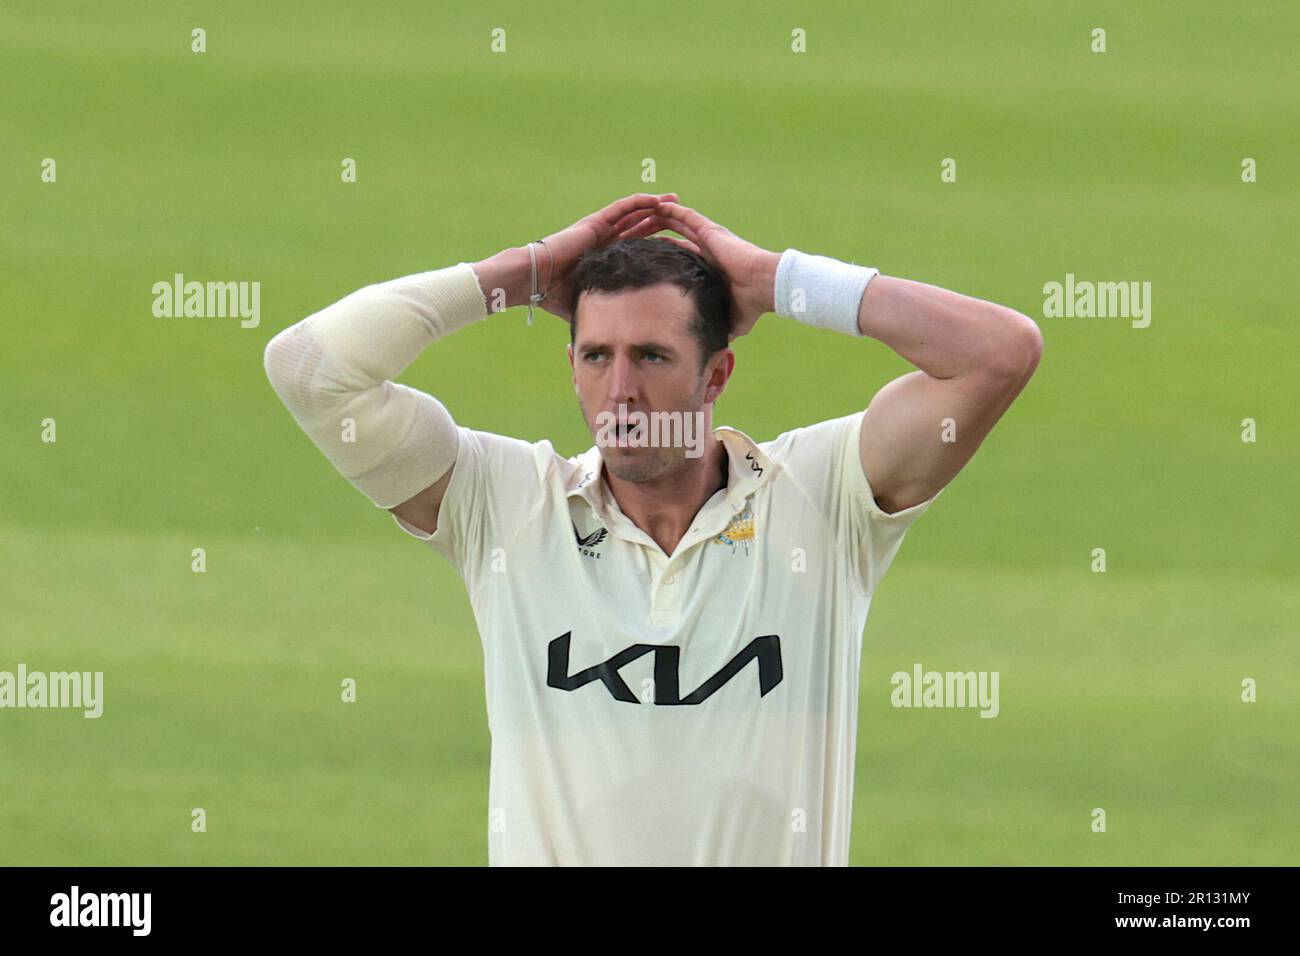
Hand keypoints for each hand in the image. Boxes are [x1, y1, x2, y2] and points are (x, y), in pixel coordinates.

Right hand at [532, 192, 678, 321]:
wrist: (534, 280)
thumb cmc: (554, 295)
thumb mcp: (590, 305)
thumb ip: (605, 314)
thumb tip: (619, 336)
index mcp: (606, 257)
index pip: (637, 247)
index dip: (657, 244)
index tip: (678, 246)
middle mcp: (605, 240)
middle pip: (640, 227)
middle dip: (662, 222)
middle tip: (685, 220)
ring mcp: (601, 229)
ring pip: (634, 213)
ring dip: (656, 207)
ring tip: (677, 203)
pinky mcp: (595, 222)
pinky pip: (621, 208)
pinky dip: (639, 202)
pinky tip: (657, 200)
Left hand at [617, 201, 779, 340]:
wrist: (764, 286)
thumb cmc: (752, 304)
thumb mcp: (732, 320)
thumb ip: (718, 327)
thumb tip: (712, 347)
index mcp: (710, 265)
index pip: (682, 255)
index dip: (664, 254)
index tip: (646, 258)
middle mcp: (708, 248)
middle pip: (675, 236)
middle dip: (656, 233)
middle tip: (636, 233)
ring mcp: (709, 237)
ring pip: (677, 222)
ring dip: (658, 218)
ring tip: (639, 214)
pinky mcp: (710, 231)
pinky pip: (685, 216)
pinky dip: (669, 210)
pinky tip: (653, 205)